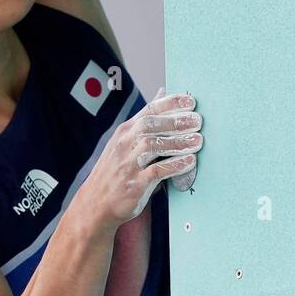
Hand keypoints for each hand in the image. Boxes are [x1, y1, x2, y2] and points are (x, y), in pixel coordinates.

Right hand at [81, 89, 202, 229]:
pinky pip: (156, 172)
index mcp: (125, 131)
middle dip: (175, 121)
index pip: (148, 111)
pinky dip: (173, 166)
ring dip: (177, 142)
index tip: (190, 101)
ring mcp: (128, 164)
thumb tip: (162, 92)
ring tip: (198, 140)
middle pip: (150, 125)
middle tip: (198, 120)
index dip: (170, 104)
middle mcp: (124, 144)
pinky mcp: (133, 184)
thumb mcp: (126, 140)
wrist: (95, 203)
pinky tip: (189, 162)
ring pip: (153, 146)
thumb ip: (146, 118)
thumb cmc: (116, 170)